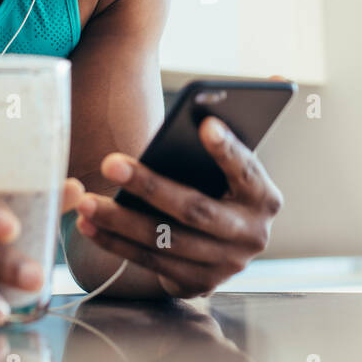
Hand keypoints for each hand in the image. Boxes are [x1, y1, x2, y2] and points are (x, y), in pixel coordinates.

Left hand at [73, 114, 283, 298]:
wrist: (221, 247)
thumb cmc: (219, 188)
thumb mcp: (233, 164)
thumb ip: (241, 126)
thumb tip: (277, 77)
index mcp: (264, 197)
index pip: (246, 168)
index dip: (226, 149)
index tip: (205, 123)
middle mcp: (251, 235)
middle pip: (194, 209)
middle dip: (148, 185)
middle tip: (109, 162)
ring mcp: (226, 265)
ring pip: (165, 240)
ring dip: (120, 220)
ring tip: (85, 200)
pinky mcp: (199, 284)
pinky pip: (150, 262)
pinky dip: (115, 244)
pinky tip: (89, 224)